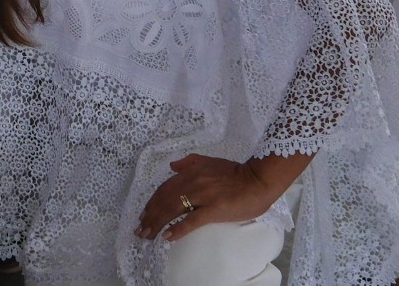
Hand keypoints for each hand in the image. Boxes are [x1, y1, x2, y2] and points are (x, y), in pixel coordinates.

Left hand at [135, 154, 283, 241]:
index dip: (152, 202)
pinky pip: (192, 220)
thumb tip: (172, 166)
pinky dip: (178, 228)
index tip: (143, 215)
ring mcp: (202, 196)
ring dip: (157, 223)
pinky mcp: (213, 210)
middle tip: (140, 230)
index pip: (164, 188)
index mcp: (190, 172)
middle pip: (164, 200)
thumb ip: (190, 162)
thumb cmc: (236, 172)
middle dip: (150, 216)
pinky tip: (168, 237)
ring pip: (173, 210)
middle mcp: (192, 182)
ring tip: (147, 235)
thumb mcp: (210, 161)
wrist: (258, 180)